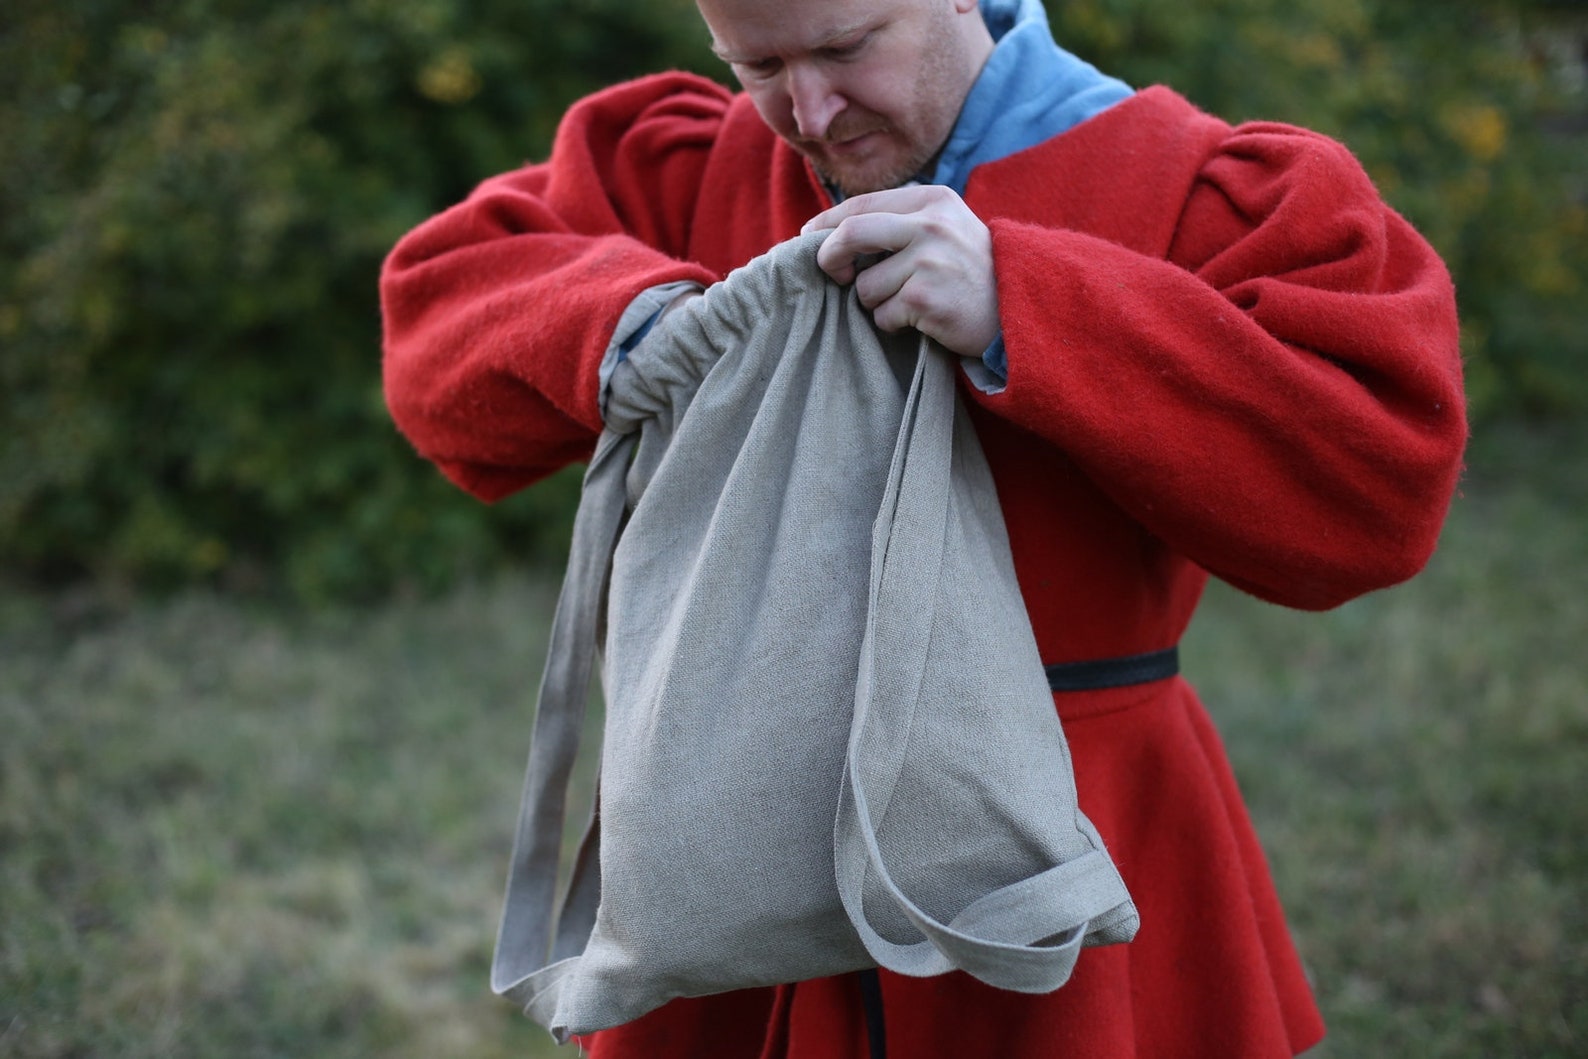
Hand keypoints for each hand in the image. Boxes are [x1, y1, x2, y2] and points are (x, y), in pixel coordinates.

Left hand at [801, 185, 998, 357]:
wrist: (1018, 309)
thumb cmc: (970, 271)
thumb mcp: (945, 228)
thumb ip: (900, 221)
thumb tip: (831, 230)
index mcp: (933, 200)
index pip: (862, 204)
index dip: (827, 222)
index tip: (809, 237)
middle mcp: (930, 225)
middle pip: (851, 234)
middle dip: (830, 257)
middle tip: (835, 275)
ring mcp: (929, 261)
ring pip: (865, 286)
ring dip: (876, 303)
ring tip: (910, 302)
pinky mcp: (926, 298)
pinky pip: (882, 315)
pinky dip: (893, 323)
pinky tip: (921, 318)